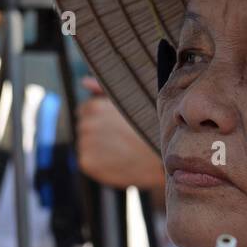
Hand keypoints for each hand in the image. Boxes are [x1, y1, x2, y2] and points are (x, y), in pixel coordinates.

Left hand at [76, 77, 163, 195]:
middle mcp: (86, 124)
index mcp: (94, 107)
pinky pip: (87, 162)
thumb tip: (84, 82)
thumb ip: (103, 90)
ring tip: (121, 151)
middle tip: (121, 140)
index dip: (102, 119)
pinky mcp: (87, 163)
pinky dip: (98, 164)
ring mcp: (85, 144)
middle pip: (84, 128)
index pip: (85, 111)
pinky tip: (116, 162)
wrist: (161, 160)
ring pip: (85, 145)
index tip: (117, 127)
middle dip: (98, 133)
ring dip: (97, 148)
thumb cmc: (150, 130)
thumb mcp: (131, 101)